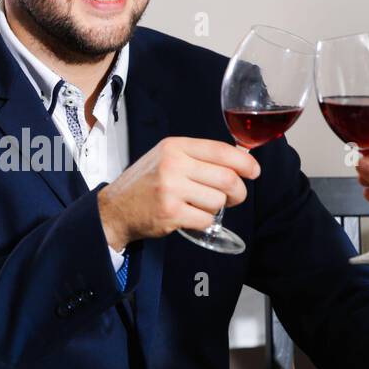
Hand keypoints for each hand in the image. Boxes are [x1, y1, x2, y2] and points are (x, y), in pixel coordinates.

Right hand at [98, 137, 260, 249]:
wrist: (115, 208)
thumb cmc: (145, 183)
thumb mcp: (167, 158)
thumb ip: (198, 157)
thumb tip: (240, 159)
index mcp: (175, 147)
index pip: (221, 151)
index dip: (245, 163)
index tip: (254, 172)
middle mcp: (173, 164)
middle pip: (227, 178)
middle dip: (238, 192)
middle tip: (234, 197)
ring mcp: (171, 189)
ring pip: (218, 201)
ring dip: (216, 208)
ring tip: (199, 206)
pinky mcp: (170, 213)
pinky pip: (206, 219)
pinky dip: (204, 222)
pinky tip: (189, 217)